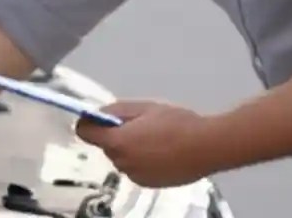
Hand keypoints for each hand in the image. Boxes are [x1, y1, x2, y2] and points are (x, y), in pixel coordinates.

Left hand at [75, 100, 215, 187]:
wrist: (207, 147)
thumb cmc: (176, 123)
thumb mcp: (144, 108)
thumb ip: (116, 110)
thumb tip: (97, 113)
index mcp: (118, 142)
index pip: (85, 133)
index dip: (89, 123)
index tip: (99, 118)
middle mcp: (121, 163)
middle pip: (107, 145)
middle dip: (116, 135)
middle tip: (140, 124)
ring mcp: (135, 176)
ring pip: (122, 158)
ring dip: (130, 148)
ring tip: (155, 138)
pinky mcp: (148, 184)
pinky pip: (136, 168)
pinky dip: (142, 160)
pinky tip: (162, 152)